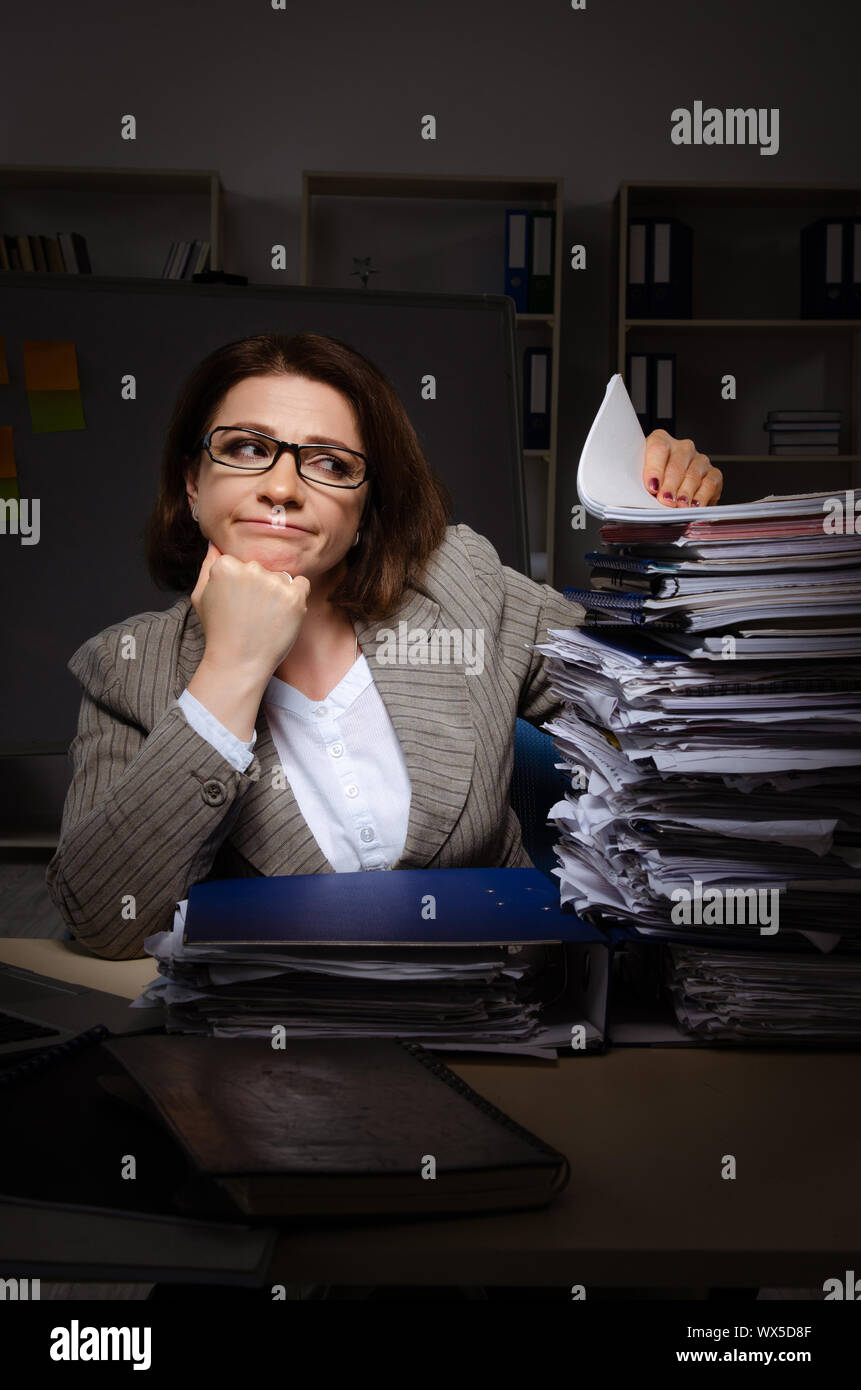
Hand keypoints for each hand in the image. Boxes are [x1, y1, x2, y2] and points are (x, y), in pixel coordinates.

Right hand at [190, 541, 311, 681]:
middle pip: (263, 568)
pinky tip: (282, 614)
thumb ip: (207, 565)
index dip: (241, 584)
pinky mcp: (294, 597)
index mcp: (225, 565)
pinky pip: (302, 584)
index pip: (241, 562)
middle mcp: (250, 569)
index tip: (236, 602)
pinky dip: (296, 597)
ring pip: (282, 576)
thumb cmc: (218, 631)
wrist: (238, 663)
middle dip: (260, 586)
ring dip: (278, 592)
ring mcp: (274, 582)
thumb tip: (215, 543)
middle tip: (251, 613)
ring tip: (265, 618)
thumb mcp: (200, 596)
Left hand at [642, 431, 722, 506]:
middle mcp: (682, 448)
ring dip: (685, 493)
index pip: (658, 448)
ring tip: (679, 506)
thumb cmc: (656, 483)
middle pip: (676, 465)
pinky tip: (693, 506)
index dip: (654, 469)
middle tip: (665, 500)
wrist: (674, 491)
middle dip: (670, 486)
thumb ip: (642, 483)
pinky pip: (709, 484)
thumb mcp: (642, 478)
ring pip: (693, 475)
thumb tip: (643, 496)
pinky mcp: (713, 474)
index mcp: (661, 441)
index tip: (652, 487)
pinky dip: (701, 497)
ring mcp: (699, 459)